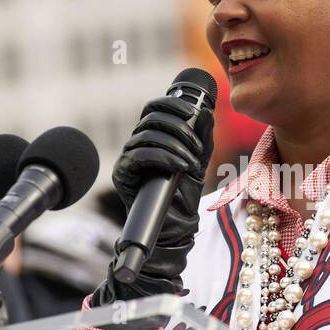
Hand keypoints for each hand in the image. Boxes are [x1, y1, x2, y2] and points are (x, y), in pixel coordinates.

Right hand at [93, 95, 213, 305]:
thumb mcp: (198, 160)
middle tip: (197, 146)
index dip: (171, 103)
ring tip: (193, 162)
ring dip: (175, 146)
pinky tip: (180, 166)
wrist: (173, 226)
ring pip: (147, 136)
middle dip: (178, 127)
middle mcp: (136, 143)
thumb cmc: (184, 194)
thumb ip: (201, 137)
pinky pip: (140, 155)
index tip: (193, 110)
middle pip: (151, 118)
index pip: (154, 108)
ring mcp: (127, 158)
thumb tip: (207, 111)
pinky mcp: (123, 174)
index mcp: (152, 136)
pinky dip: (164, 157)